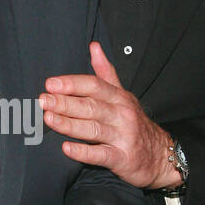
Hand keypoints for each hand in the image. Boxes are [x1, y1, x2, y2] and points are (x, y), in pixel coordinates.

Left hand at [40, 41, 180, 189]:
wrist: (161, 155)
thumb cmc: (134, 123)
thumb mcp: (123, 94)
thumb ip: (106, 72)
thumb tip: (93, 46)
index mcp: (119, 97)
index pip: (94, 86)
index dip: (72, 84)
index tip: (51, 84)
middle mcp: (121, 115)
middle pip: (91, 106)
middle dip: (65, 102)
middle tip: (43, 100)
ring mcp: (123, 136)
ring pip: (93, 128)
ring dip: (69, 124)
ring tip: (49, 119)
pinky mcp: (122, 158)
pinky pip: (101, 154)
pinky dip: (84, 152)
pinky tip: (66, 148)